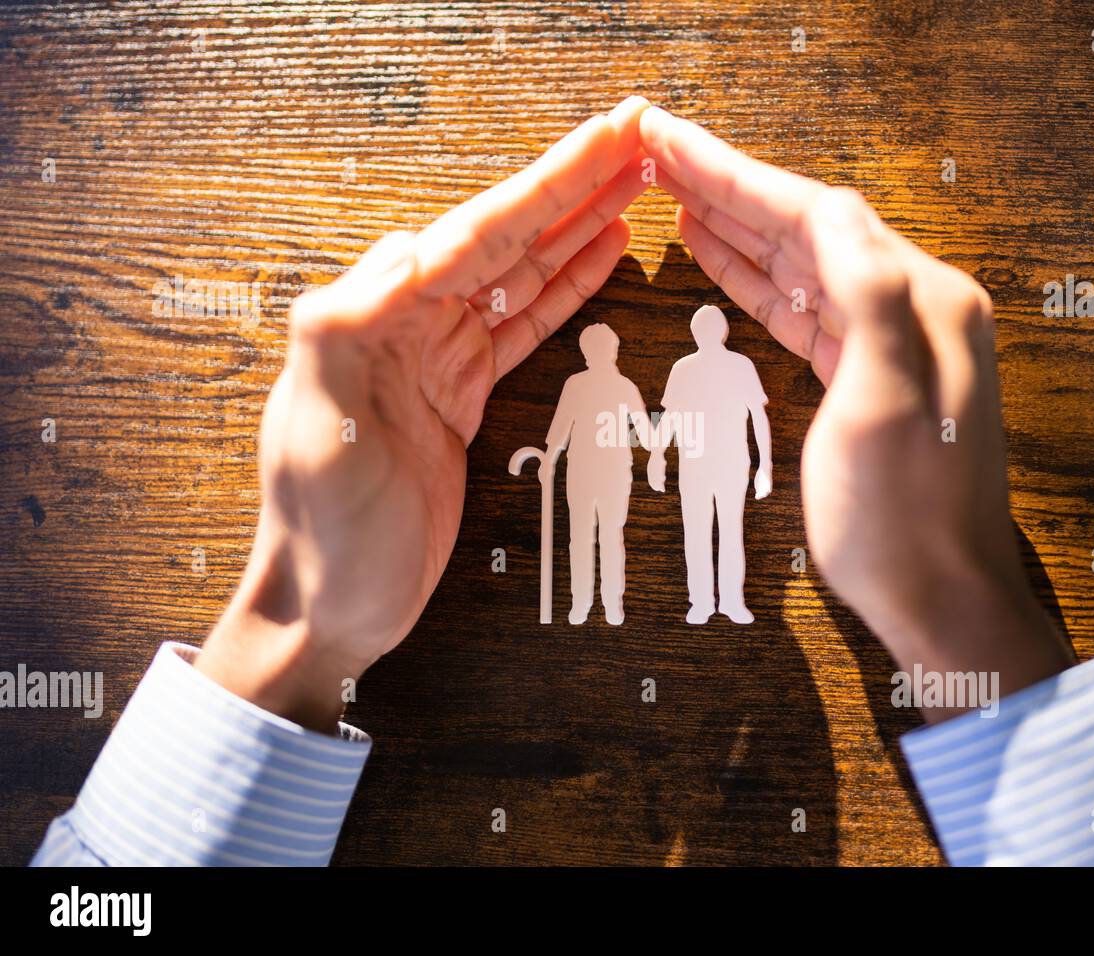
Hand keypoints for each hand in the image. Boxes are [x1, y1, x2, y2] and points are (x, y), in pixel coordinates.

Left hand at [199, 97, 649, 730]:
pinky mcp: (461, 391)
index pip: (471, 233)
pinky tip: (600, 253)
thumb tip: (405, 250)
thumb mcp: (319, 438)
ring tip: (632, 182)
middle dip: (569, 185)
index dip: (544, 185)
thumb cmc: (322, 534)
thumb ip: (344, 336)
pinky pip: (521, 323)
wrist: (335, 606)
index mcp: (369, 318)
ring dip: (574, 225)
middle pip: (502, 237)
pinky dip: (563, 286)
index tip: (603, 141)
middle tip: (635, 138)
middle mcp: (404, 323)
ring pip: (519, 272)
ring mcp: (437, 356)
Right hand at [640, 106, 1073, 718]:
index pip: (819, 213)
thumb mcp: (884, 405)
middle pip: (808, 227)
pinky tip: (717, 256)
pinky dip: (757, 280)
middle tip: (659, 151)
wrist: (941, 600)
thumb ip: (867, 297)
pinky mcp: (867, 376)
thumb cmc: (905, 517)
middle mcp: (914, 306)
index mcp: (922, 300)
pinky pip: (804, 308)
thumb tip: (831, 211)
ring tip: (674, 191)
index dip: (739, 174)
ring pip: (802, 264)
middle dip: (732, 187)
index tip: (672, 143)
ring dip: (739, 227)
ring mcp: (892, 341)